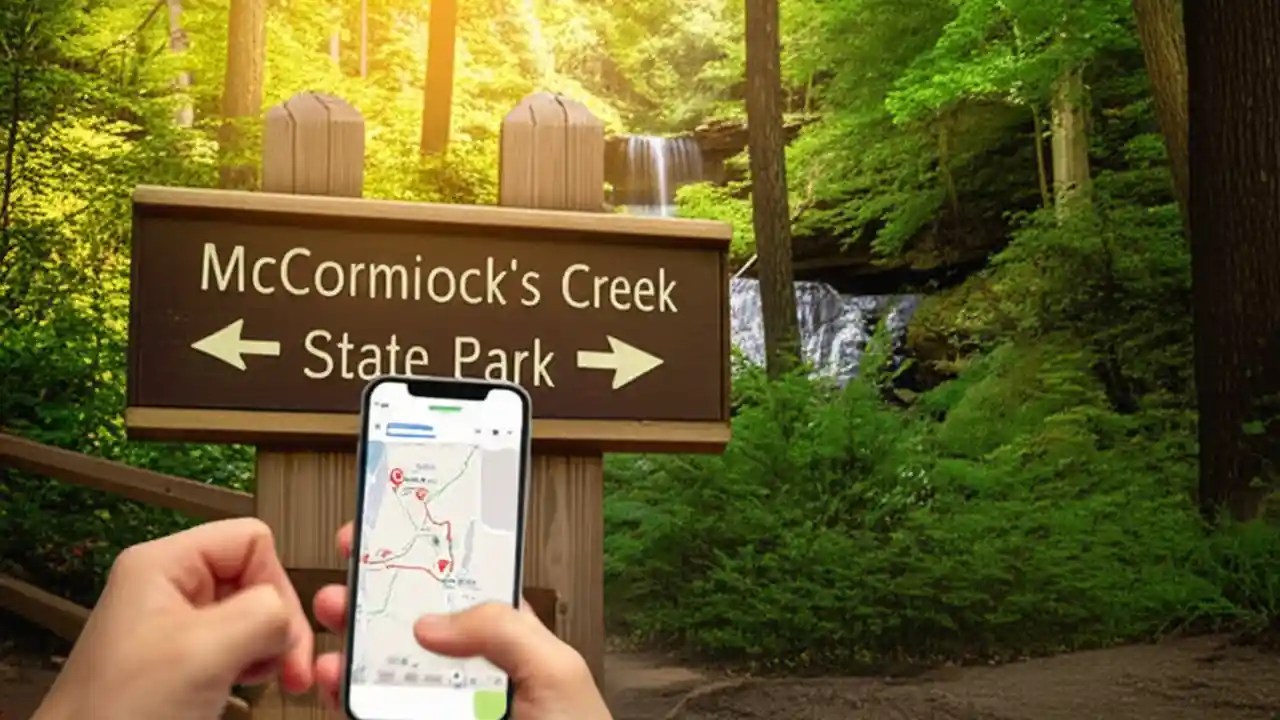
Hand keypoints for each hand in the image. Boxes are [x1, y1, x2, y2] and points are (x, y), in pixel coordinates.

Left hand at [34, 518, 313, 719]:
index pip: (251, 541)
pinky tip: (242, 686)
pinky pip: (234, 644)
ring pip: (250, 614)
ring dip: (266, 647)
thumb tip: (288, 618)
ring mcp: (174, 625)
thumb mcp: (206, 650)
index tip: (282, 636)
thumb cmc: (123, 713)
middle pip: (254, 577)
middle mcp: (168, 586)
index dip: (275, 583)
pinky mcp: (180, 659)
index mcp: (163, 565)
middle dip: (277, 622)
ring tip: (258, 679)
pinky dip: (250, 664)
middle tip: (288, 670)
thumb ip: (264, 614)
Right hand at [312, 522, 612, 719]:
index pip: (459, 587)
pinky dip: (345, 693)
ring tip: (333, 615)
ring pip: (383, 665)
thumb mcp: (555, 669)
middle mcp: (467, 669)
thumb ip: (503, 629)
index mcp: (506, 638)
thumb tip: (433, 621)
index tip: (386, 532)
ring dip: (351, 638)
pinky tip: (335, 678)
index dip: (423, 558)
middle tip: (347, 573)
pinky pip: (371, 710)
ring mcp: (440, 704)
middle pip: (410, 621)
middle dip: (373, 593)